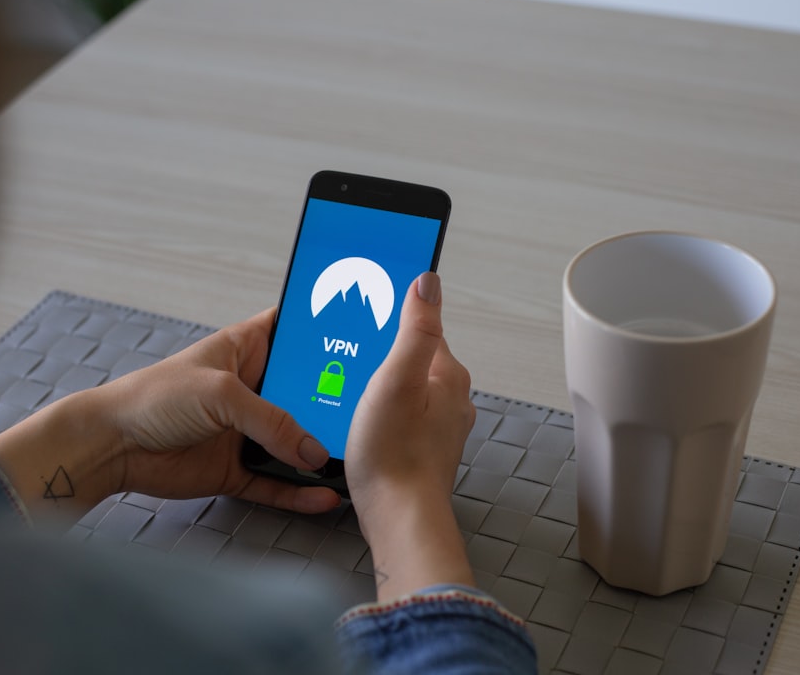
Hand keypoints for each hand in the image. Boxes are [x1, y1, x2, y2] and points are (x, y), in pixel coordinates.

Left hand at [0, 309, 340, 527]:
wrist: (110, 446)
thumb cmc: (152, 398)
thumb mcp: (220, 393)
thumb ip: (272, 420)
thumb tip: (313, 451)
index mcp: (246, 349)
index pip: (293, 330)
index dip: (322, 330)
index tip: (361, 332)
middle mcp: (252, 389)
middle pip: (305, 392)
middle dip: (335, 401)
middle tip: (374, 408)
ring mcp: (245, 431)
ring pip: (295, 441)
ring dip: (320, 452)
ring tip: (357, 459)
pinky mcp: (236, 468)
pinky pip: (276, 482)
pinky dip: (299, 492)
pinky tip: (324, 497)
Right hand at [345, 273, 477, 599]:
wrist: (398, 519)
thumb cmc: (395, 456)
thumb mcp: (398, 379)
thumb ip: (415, 329)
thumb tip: (427, 282)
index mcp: (449, 377)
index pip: (422, 327)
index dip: (391, 319)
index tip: (367, 315)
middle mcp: (450, 401)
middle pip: (411, 358)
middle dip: (381, 355)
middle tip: (350, 358)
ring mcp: (437, 427)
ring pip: (404, 389)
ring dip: (378, 386)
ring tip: (349, 390)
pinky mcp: (420, 448)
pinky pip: (399, 416)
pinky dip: (379, 412)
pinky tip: (358, 421)